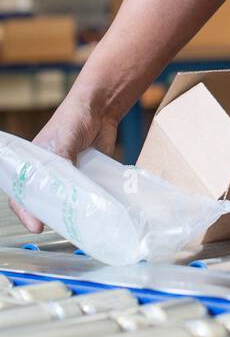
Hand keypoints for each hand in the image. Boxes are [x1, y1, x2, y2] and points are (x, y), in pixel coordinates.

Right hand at [6, 98, 117, 233]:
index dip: (26, 212)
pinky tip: (94, 212)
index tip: (36, 225)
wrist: (100, 110)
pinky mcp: (87, 179)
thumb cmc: (73, 120)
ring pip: (66, 203)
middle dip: (49, 216)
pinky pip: (86, 197)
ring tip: (77, 224)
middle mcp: (49, 176)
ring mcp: (69, 179)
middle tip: (59, 227)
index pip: (23, 195)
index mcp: (33, 167)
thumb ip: (60, 161)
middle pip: (44, 203)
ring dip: (71, 213)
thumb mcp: (62, 141)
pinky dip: (89, 205)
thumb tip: (62, 186)